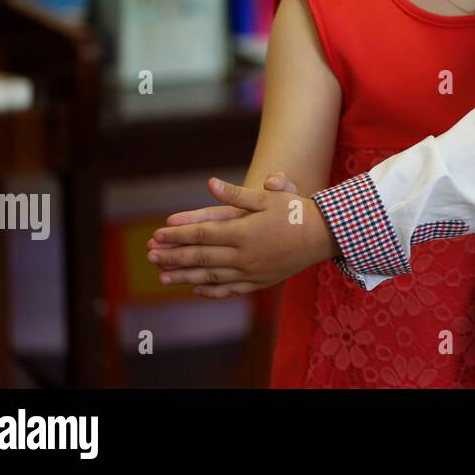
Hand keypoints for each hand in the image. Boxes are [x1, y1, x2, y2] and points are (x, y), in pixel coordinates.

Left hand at [147, 177, 339, 297]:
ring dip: (184, 276)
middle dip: (173, 256)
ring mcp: (251, 271)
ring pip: (210, 276)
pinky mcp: (260, 281)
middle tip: (151, 256)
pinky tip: (197, 289)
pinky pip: (230, 288)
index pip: (201, 234)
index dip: (177, 235)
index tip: (158, 234)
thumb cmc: (296, 211)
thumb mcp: (268, 197)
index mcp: (242, 232)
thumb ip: (236, 195)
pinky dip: (211, 290)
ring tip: (163, 277)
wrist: (324, 236)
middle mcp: (243, 255)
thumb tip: (210, 184)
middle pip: (200, 257)